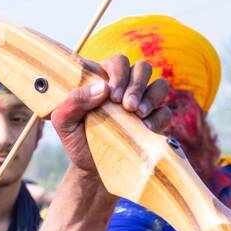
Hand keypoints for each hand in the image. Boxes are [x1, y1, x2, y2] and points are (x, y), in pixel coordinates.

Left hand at [50, 55, 170, 179]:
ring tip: (137, 113)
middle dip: (136, 84)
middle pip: (142, 68)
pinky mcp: (154, 122)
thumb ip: (74, 101)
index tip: (112, 93)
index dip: (118, 72)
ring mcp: (142, 104)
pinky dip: (158, 117)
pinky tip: (145, 127)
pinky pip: (165, 112)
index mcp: (104, 80)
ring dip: (150, 96)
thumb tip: (103, 88)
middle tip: (126, 106)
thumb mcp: (64, 122)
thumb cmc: (77, 140)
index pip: (117, 62)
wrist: (92, 168)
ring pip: (160, 84)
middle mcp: (126, 88)